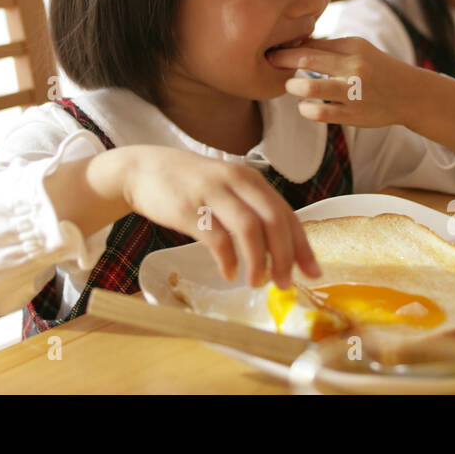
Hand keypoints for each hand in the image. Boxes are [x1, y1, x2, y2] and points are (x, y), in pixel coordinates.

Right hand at [116, 146, 321, 288]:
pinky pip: (217, 239)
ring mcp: (212, 193)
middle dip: (284, 257)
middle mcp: (236, 181)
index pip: (286, 213)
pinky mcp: (189, 208)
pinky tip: (228, 272)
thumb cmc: (189, 184)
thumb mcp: (226, 187)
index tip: (312, 272)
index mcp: (250, 178)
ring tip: (256, 282)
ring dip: (258, 262)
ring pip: (249, 229)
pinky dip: (228, 260)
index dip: (302, 245)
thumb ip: (251, 208)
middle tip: (285, 283)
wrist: (142, 170)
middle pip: (273, 220)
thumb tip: (280, 249)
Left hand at [267, 36, 423, 127]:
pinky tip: (303, 105)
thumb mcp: (358, 49)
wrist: (408, 94)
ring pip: (311, 86)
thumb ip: (328, 47)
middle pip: (307, 59)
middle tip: (269, 62)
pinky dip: (305, 109)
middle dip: (282, 60)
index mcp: (354, 47)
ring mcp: (353, 93)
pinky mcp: (353, 115)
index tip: (272, 49)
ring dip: (292, 85)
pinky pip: (320, 113)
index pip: (313, 44)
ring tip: (290, 85)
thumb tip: (294, 44)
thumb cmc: (375, 67)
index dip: (288, 47)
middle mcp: (354, 68)